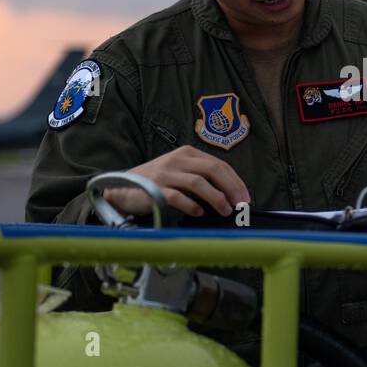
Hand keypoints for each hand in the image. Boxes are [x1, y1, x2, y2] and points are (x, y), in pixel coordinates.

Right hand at [104, 145, 250, 217]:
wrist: (121, 189)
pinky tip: (199, 213)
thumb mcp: (179, 172)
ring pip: (199, 183)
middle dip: (231, 188)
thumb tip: (229, 196)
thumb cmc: (155, 183)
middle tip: (241, 205)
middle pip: (213, 170)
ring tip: (224, 211)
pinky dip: (192, 206)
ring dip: (216, 198)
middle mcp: (177, 160)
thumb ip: (201, 178)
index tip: (245, 197)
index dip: (235, 181)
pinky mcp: (154, 189)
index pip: (219, 164)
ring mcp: (165, 174)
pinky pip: (178, 197)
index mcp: (186, 153)